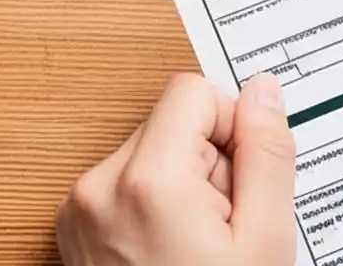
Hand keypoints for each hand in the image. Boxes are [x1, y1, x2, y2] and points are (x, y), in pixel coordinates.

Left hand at [56, 73, 296, 265]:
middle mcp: (99, 188)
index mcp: (147, 181)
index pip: (194, 92)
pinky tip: (173, 252)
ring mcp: (80, 210)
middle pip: (173, 123)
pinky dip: (156, 209)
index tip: (241, 182)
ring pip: (152, 154)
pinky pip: (127, 186)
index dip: (232, 128)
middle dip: (210, 164)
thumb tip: (263, 92)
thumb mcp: (264, 239)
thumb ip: (267, 154)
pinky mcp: (75, 227)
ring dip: (184, 189)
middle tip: (222, 226)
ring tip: (196, 246)